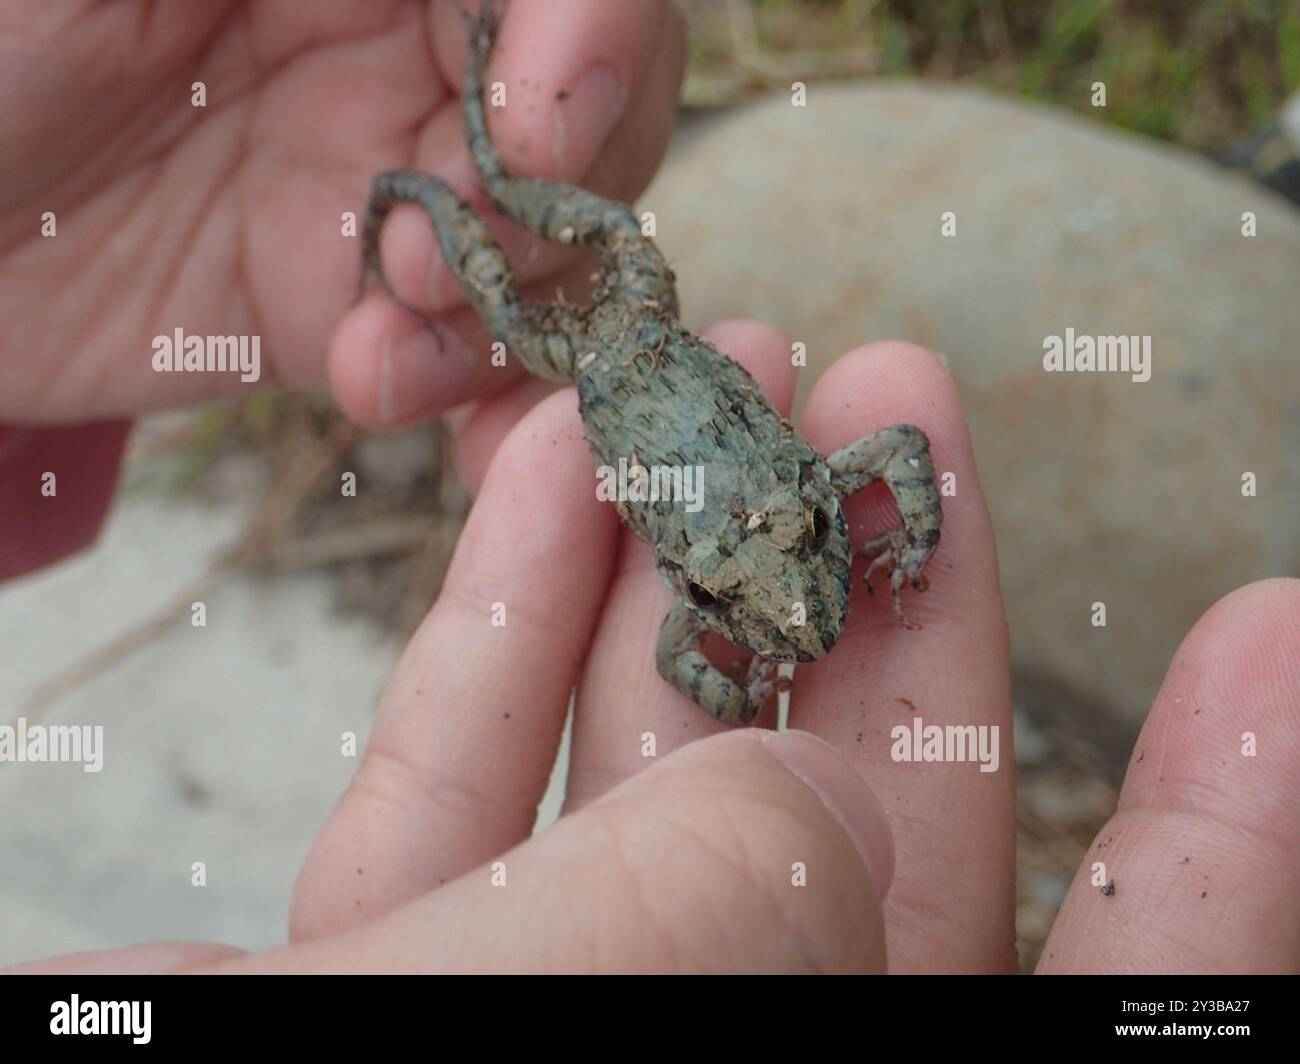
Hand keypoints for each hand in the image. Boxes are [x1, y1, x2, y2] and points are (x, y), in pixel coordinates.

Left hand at [0, 0, 683, 420]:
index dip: (591, 44)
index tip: (540, 131)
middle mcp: (406, 45)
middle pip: (594, 110)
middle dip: (555, 198)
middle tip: (443, 255)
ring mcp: (389, 179)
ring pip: (549, 241)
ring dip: (506, 307)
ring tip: (385, 340)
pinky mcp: (355, 300)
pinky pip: (460, 347)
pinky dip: (455, 382)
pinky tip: (378, 384)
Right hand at [9, 329, 1296, 972]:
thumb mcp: (597, 1019)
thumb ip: (747, 919)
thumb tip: (819, 792)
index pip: (1112, 1020)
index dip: (1213, 841)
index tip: (1261, 640)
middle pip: (854, 847)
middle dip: (883, 603)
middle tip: (892, 394)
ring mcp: (535, 1029)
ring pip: (638, 789)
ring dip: (672, 569)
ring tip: (709, 375)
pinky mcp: (376, 990)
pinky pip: (456, 799)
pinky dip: (496, 631)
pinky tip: (541, 476)